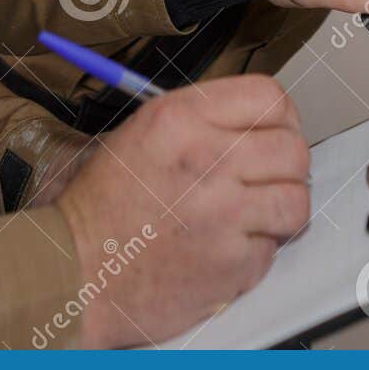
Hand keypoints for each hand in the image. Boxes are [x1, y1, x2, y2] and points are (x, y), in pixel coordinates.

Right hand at [54, 75, 310, 346]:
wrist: (73, 272)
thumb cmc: (102, 206)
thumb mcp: (142, 135)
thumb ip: (201, 121)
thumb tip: (258, 125)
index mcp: (181, 118)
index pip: (270, 97)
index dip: (281, 119)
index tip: (274, 136)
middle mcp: (207, 159)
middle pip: (294, 149)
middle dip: (287, 168)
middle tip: (267, 183)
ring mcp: (223, 214)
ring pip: (296, 201)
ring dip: (281, 212)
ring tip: (254, 219)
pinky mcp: (231, 263)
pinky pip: (272, 250)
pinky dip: (255, 254)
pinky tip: (224, 251)